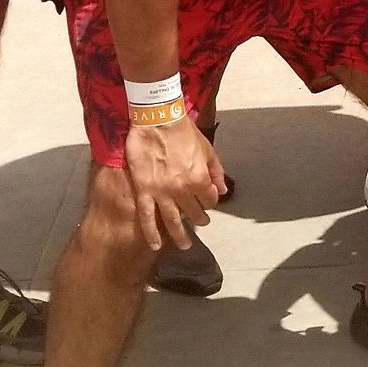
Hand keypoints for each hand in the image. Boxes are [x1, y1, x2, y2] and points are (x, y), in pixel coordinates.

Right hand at [126, 114, 226, 250]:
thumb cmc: (184, 132)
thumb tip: (222, 190)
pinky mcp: (144, 191)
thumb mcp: (207, 149)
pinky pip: (147, 217)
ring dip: (180, 236)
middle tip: (200, 223)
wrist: (157, 120)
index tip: (207, 201)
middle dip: (199, 219)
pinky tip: (156, 246)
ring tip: (185, 245)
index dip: (210, 201)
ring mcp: (162, 193)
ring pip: (172, 222)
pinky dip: (152, 234)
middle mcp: (182, 191)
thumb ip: (216, 171)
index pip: (209, 200)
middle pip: (193, 213)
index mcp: (200, 179)